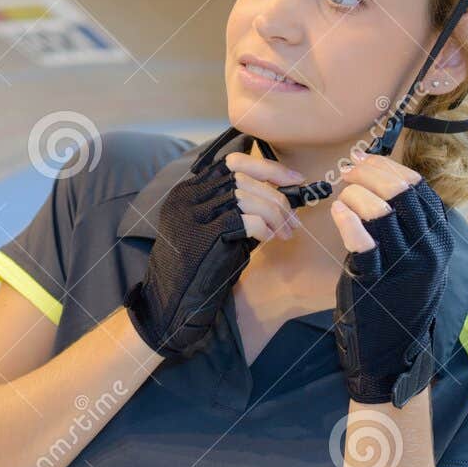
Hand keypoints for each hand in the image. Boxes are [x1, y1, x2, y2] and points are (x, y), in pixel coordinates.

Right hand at [124, 148, 304, 358]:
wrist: (173, 302)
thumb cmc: (200, 267)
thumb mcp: (213, 229)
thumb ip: (234, 207)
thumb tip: (277, 194)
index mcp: (187, 191)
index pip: (232, 164)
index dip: (267, 168)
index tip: (293, 179)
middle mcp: (186, 197)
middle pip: (242, 179)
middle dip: (277, 196)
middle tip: (294, 218)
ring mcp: (191, 215)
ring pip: (246, 197)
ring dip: (275, 214)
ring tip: (286, 232)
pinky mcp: (202, 235)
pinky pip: (246, 220)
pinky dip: (265, 227)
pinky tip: (270, 238)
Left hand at [330, 153, 452, 405]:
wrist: (393, 352)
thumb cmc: (397, 300)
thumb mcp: (415, 260)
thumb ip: (409, 226)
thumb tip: (388, 183)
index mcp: (437, 240)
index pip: (418, 187)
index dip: (387, 167)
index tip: (363, 160)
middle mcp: (426, 249)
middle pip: (402, 191)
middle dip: (370, 173)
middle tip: (347, 173)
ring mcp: (401, 265)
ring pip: (382, 210)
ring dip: (356, 194)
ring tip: (343, 197)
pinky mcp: (374, 281)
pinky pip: (363, 241)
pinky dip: (347, 219)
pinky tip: (337, 212)